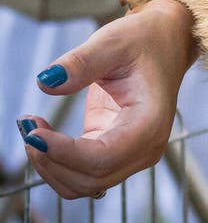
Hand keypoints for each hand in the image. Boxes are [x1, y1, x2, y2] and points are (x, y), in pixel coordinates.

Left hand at [17, 0, 195, 199]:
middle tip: (27, 126)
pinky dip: (58, 162)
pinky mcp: (116, 152)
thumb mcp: (114, 42)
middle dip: (51, 159)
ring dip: (51, 166)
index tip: (34, 133)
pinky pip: (83, 173)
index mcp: (151, 122)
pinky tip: (43, 135)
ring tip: (31, 129)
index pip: (103, 158)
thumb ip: (80, 62)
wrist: (166, 41)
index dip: (64, 153)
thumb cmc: (146, 39)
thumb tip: (46, 82)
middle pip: (91, 178)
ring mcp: (132, 154)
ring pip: (84, 184)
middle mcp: (145, 147)